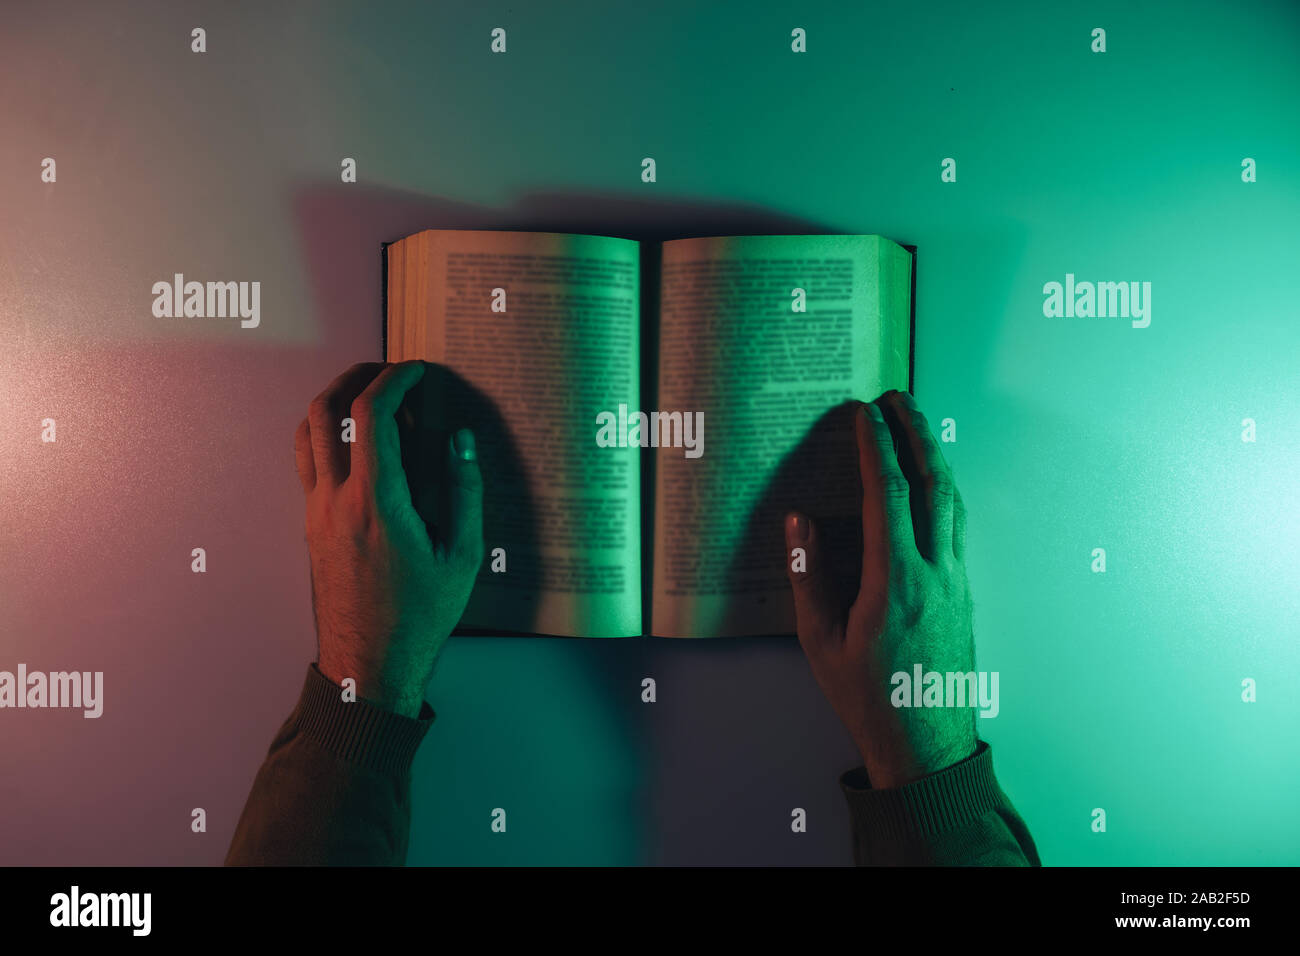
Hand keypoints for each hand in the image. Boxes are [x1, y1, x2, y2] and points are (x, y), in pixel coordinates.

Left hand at [294, 361, 483, 717]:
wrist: (368, 665)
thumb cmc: (420, 617)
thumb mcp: (462, 556)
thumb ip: (464, 491)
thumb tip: (460, 439)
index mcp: (377, 503)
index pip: (372, 415)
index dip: (396, 381)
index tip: (419, 372)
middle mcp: (337, 500)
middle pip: (326, 410)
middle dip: (357, 377)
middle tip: (390, 372)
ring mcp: (317, 512)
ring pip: (306, 432)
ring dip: (333, 400)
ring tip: (368, 395)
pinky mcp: (311, 524)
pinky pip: (306, 460)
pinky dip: (325, 432)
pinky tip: (355, 440)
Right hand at [784, 390, 976, 787]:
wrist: (927, 747)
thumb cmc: (868, 699)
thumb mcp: (820, 641)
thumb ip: (809, 575)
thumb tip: (799, 520)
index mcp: (896, 582)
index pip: (888, 495)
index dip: (876, 447)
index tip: (864, 413)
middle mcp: (936, 574)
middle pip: (933, 485)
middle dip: (916, 434)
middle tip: (899, 398)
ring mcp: (958, 583)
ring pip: (954, 504)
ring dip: (936, 459)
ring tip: (919, 428)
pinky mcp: (965, 595)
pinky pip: (959, 528)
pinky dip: (945, 492)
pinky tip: (935, 486)